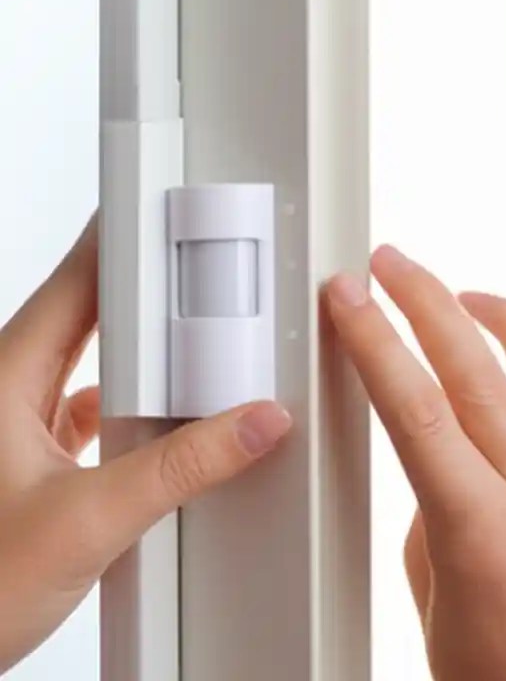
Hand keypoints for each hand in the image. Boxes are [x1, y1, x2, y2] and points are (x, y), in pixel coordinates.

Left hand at [0, 213, 292, 671]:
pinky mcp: (28, 462)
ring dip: (145, 349)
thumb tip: (253, 424)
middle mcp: (6, 390)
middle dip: (152, 287)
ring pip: (91, 358)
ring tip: (201, 341)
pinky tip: (162, 420)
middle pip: (90, 309)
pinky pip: (90, 407)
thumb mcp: (86, 523)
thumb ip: (182, 470)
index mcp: (3, 377)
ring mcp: (14, 426)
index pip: (76, 278)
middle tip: (210, 269)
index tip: (175, 209)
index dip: (126, 237)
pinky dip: (134, 404)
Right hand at [323, 245, 505, 680]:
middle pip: (481, 380)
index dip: (379, 345)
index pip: (418, 413)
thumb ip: (436, 517)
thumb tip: (440, 462)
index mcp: (486, 538)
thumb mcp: (434, 603)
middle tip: (396, 267)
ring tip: (471, 298)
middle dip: (429, 309)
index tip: (354, 300)